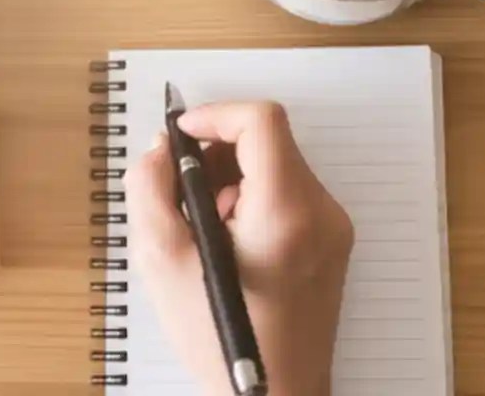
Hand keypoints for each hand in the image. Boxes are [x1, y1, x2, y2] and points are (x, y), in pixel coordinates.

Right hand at [124, 102, 353, 395]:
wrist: (275, 394)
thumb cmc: (223, 342)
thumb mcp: (162, 261)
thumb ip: (151, 190)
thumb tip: (159, 151)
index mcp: (285, 212)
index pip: (261, 122)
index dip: (214, 116)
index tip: (182, 135)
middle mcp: (320, 213)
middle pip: (268, 142)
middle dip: (217, 155)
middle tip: (182, 188)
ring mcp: (333, 228)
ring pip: (278, 167)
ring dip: (233, 179)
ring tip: (205, 228)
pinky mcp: (332, 242)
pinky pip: (290, 194)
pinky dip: (253, 200)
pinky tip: (229, 243)